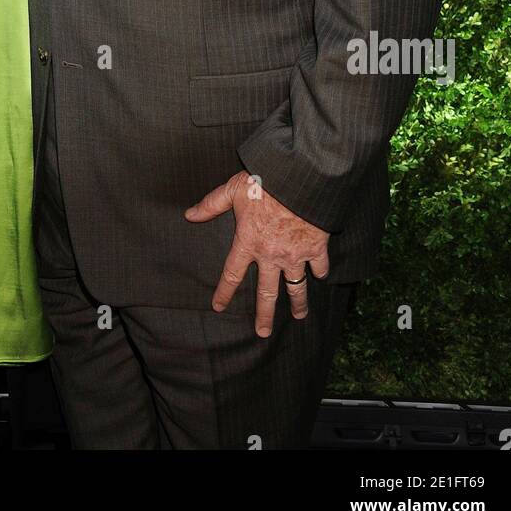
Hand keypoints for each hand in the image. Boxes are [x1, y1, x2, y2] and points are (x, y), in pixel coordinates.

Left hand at [185, 170, 329, 332]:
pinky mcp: (316, 247)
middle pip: (266, 293)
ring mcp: (295, 254)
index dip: (224, 291)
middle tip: (263, 332)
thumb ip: (211, 204)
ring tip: (298, 316)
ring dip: (298, 303)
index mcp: (248, 241)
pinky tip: (320, 277)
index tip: (218, 306)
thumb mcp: (233, 189)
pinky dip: (321, 272)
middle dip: (264, 315)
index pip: (232, 274)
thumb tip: (189, 214)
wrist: (300, 178)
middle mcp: (271, 254)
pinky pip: (320, 266)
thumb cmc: (264, 180)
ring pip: (296, 286)